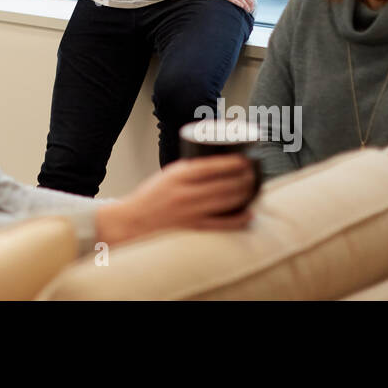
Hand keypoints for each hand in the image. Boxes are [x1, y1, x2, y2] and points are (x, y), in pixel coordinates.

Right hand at [95, 154, 255, 245]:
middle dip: (244, 178)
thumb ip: (191, 171)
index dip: (233, 163)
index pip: (211, 166)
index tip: (245, 159)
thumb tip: (221, 165)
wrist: (133, 221)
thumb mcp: (169, 175)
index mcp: (177, 176)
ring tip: (254, 188)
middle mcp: (185, 193)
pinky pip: (222, 224)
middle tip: (254, 173)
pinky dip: (239, 219)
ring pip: (226, 202)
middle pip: (224, 184)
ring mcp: (190, 212)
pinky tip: (249, 214)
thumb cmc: (152, 197)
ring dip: (245, 194)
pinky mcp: (194, 228)